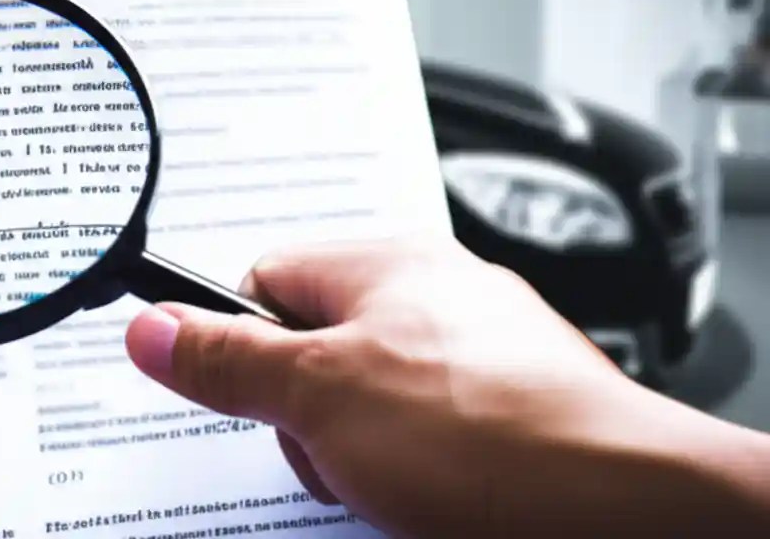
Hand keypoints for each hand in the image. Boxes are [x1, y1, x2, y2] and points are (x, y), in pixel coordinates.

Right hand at [125, 238, 769, 537]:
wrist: (621, 507)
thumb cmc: (487, 433)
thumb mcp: (321, 394)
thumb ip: (227, 359)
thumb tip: (150, 326)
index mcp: (384, 264)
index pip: (264, 277)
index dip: (235, 338)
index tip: (229, 385)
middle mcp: (431, 296)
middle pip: (311, 351)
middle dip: (302, 417)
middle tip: (331, 448)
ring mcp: (470, 356)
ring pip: (363, 406)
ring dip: (354, 456)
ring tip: (391, 482)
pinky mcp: (499, 413)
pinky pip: (418, 437)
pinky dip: (407, 472)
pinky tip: (426, 497)